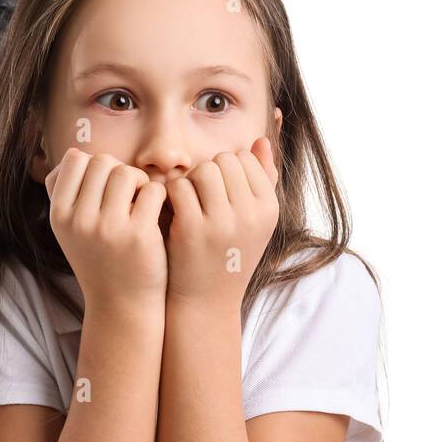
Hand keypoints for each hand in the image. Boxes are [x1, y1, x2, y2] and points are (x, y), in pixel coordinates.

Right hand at [44, 147, 167, 310]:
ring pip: (127, 172)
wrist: (121, 305)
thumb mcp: (71, 230)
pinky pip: (153, 190)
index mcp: (59, 216)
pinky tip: (155, 214)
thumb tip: (77, 153)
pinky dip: (158, 197)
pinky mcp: (138, 235)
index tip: (105, 187)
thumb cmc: (100, 259)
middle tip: (128, 195)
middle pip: (102, 162)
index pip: (74, 159)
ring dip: (140, 182)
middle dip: (119, 172)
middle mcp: (78, 221)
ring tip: (141, 202)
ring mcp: (108, 229)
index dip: (94, 166)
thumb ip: (68, 193)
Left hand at [164, 136, 279, 306]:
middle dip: (206, 172)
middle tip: (198, 196)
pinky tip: (172, 210)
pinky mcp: (193, 229)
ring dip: (189, 181)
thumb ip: (262, 180)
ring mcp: (223, 222)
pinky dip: (171, 194)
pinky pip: (180, 187)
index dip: (225, 170)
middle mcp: (251, 214)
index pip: (245, 159)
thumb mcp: (254, 222)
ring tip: (187, 202)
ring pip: (202, 170)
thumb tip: (260, 140)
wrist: (206, 301)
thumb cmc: (228, 255)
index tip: (217, 192)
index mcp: (269, 208)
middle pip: (222, 161)